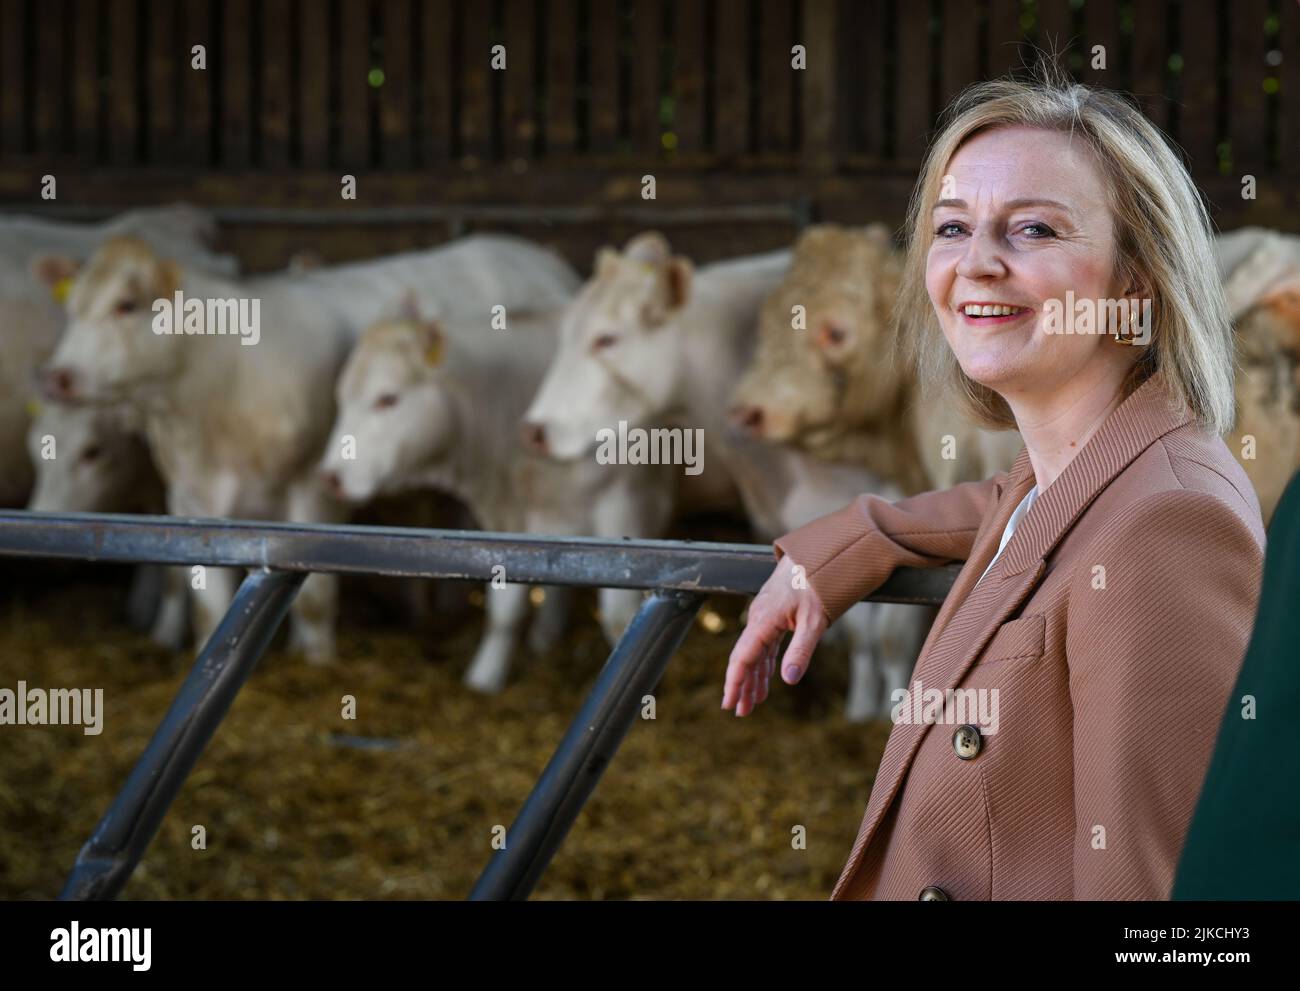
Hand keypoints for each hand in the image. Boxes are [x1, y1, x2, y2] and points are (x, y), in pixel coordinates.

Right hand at [722, 553, 828, 716]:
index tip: (729, 704)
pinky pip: (764, 642)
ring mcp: (765, 615)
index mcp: (763, 622)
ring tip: (754, 701)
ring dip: (754, 676)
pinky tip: (767, 676)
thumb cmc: (818, 584)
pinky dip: (764, 662)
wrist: (820, 553)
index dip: (734, 683)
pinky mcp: (774, 612)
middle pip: (745, 658)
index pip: (742, 658)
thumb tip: (788, 680)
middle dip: (742, 686)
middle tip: (741, 712)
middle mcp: (758, 618)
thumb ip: (800, 651)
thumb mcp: (814, 622)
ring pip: (755, 651)